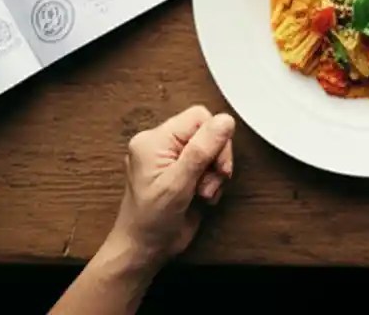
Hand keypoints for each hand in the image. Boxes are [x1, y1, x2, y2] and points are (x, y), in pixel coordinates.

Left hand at [106, 105, 234, 268]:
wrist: (143, 251)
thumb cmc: (149, 222)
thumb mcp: (177, 184)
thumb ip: (201, 150)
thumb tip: (224, 121)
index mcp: (154, 140)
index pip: (199, 118)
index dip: (215, 139)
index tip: (216, 165)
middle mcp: (162, 146)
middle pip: (208, 133)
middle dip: (216, 159)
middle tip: (209, 183)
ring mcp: (173, 160)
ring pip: (212, 151)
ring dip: (214, 174)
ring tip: (203, 194)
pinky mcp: (183, 173)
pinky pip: (209, 166)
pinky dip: (212, 182)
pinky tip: (202, 198)